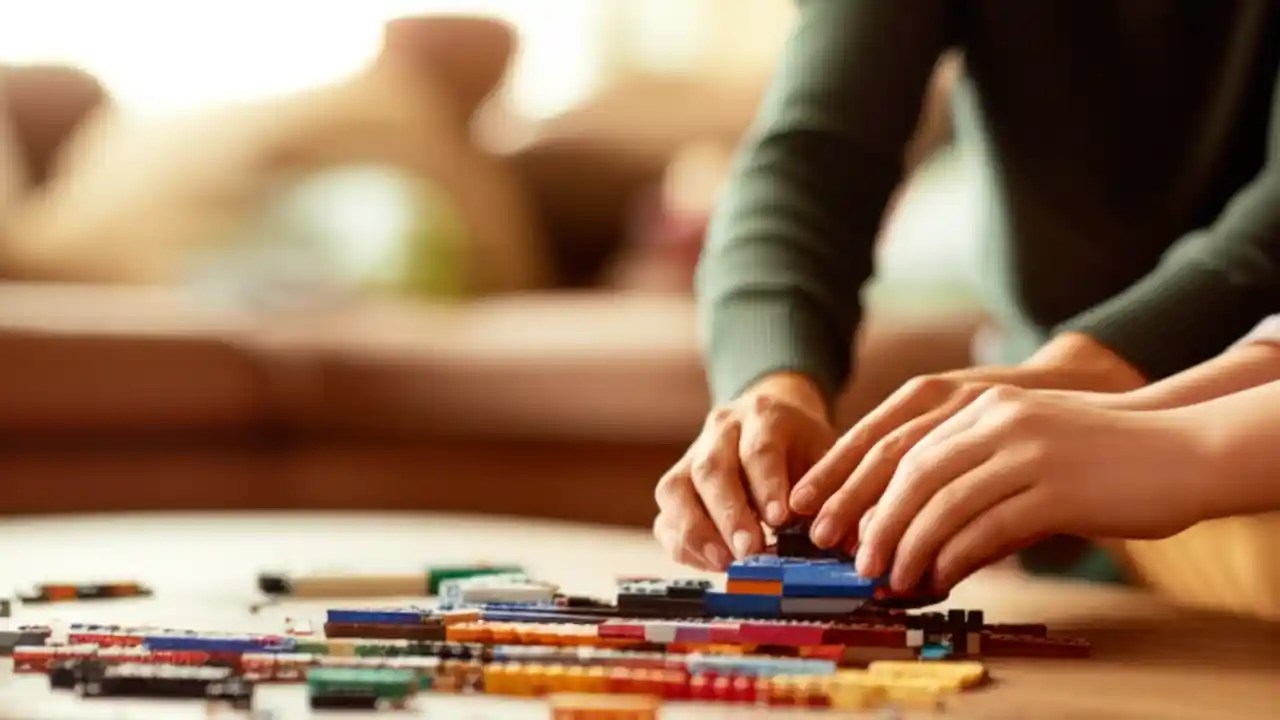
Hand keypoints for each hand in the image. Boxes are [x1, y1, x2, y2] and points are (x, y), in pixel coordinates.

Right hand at [653, 372, 835, 569]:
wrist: (770, 420)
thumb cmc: (802, 446)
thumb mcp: (826, 454)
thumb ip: (831, 493)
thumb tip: (841, 539)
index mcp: (763, 415)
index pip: (759, 449)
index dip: (767, 486)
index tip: (779, 520)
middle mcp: (720, 430)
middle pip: (712, 469)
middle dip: (729, 514)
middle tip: (750, 551)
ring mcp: (690, 456)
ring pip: (675, 489)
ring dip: (697, 531)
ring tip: (723, 562)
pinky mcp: (675, 485)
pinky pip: (665, 516)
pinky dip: (683, 544)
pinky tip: (710, 563)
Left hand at [789, 332, 1145, 552]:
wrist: (1172, 447)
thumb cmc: (1088, 452)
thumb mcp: (1017, 439)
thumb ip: (963, 464)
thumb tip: (904, 518)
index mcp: (977, 403)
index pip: (894, 441)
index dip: (850, 479)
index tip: (819, 513)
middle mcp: (994, 419)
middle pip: (908, 473)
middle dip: (872, 519)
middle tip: (852, 559)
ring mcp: (1026, 451)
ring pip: (943, 505)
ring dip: (909, 546)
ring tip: (890, 577)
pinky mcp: (1056, 489)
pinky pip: (988, 530)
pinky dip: (956, 558)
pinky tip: (939, 579)